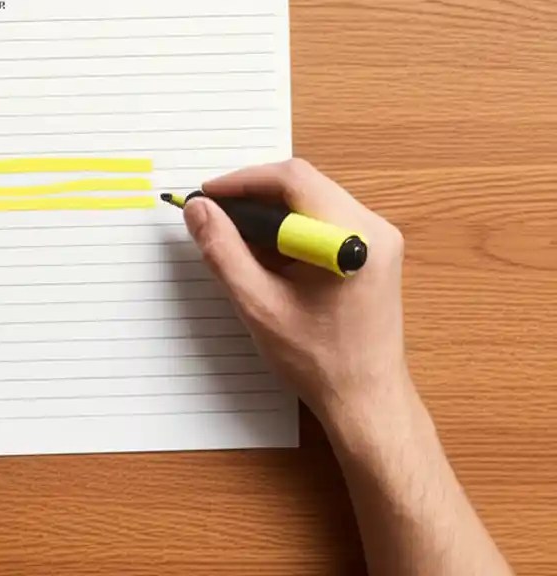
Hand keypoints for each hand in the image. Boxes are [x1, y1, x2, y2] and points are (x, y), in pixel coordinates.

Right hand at [182, 159, 407, 422]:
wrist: (365, 398)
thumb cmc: (316, 359)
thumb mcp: (258, 304)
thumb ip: (224, 251)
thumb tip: (198, 210)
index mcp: (351, 235)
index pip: (293, 179)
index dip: (243, 181)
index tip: (206, 197)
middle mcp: (373, 227)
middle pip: (305, 184)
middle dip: (254, 195)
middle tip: (214, 216)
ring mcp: (379, 239)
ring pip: (314, 199)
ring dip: (271, 211)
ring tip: (235, 236)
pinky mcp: (375, 252)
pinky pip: (326, 219)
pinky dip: (291, 226)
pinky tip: (267, 251)